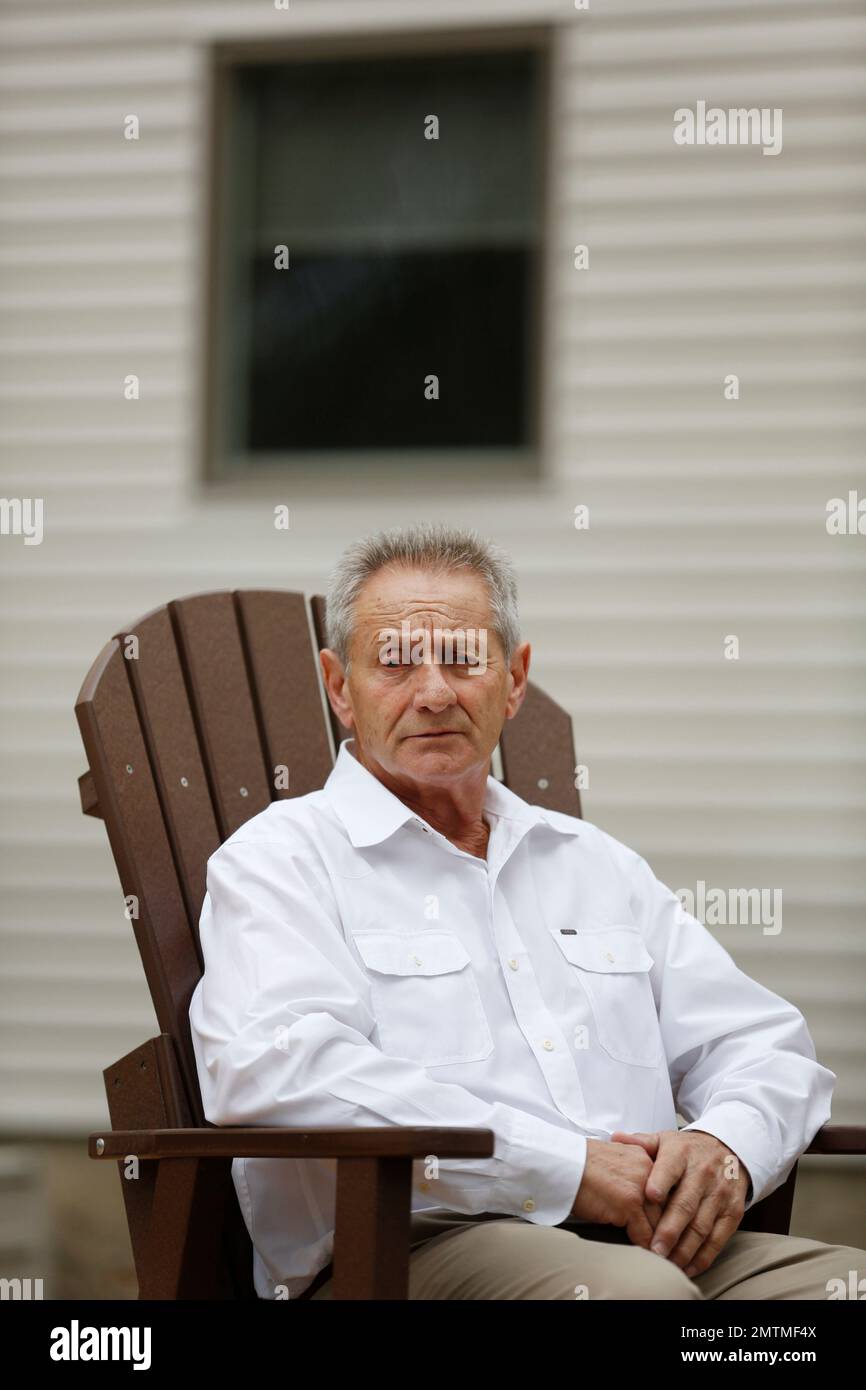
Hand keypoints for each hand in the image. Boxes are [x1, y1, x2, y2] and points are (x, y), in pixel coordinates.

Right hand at [568, 1138, 665, 1249]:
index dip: (666, 1211)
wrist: (561, 1163)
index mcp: (645, 1156)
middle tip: (667, 1245)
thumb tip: (642, 1201)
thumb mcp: (615, 1160)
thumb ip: (634, 1175)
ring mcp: (640, 1187)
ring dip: (658, 1242)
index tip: (667, 1226)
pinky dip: (646, 1248)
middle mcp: (648, 1169)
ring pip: (660, 1223)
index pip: (666, 1190)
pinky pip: (645, 1235)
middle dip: (666, 1228)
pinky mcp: (629, 1204)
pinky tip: (643, 1255)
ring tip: (659, 1255)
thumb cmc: (580, 1164)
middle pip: (667, 1207)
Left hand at [610, 1128, 750, 1277]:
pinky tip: (688, 1268)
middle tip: (654, 1249)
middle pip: (686, 1204)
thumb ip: (641, 1142)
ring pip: (702, 1226)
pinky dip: (703, 1257)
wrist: (729, 1151)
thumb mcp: (665, 1140)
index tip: (649, 1196)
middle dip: (670, 1229)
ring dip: (684, 1248)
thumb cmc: (687, 1151)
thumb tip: (616, 1138)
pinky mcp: (733, 1213)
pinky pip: (718, 1239)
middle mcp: (703, 1174)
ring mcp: (719, 1195)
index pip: (670, 1167)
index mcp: (681, 1154)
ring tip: (667, 1263)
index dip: (661, 1181)